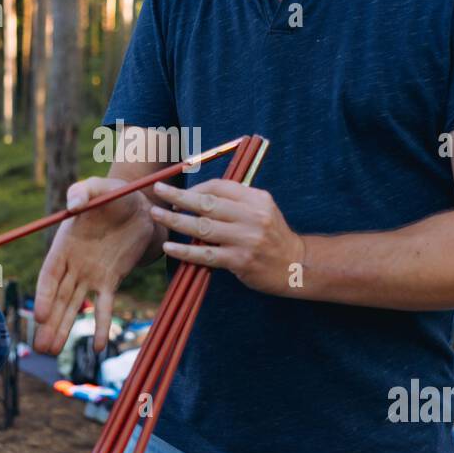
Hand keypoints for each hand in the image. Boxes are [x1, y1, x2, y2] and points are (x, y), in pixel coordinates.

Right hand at [33, 176, 158, 353]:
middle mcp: (73, 264)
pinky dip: (102, 325)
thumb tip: (72, 206)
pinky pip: (105, 306)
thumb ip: (82, 192)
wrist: (140, 206)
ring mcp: (91, 275)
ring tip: (53, 351)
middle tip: (41, 347)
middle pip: (58, 298)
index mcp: (63, 244)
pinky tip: (99, 347)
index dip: (44, 295)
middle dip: (49, 323)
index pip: (50, 275)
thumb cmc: (112, 194)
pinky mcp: (111, 280)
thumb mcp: (97, 188)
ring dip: (64, 328)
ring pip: (74, 306)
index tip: (40, 315)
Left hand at [150, 179, 305, 296]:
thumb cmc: (271, 237)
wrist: (296, 266)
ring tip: (157, 214)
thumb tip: (199, 193)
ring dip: (176, 220)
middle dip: (179, 195)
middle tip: (157, 190)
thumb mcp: (262, 210)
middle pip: (207, 202)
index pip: (220, 186)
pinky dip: (185, 250)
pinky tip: (170, 246)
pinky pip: (206, 254)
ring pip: (203, 227)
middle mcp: (252, 216)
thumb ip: (236, 201)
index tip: (180, 192)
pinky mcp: (240, 261)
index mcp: (257, 199)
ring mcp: (246, 239)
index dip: (196, 187)